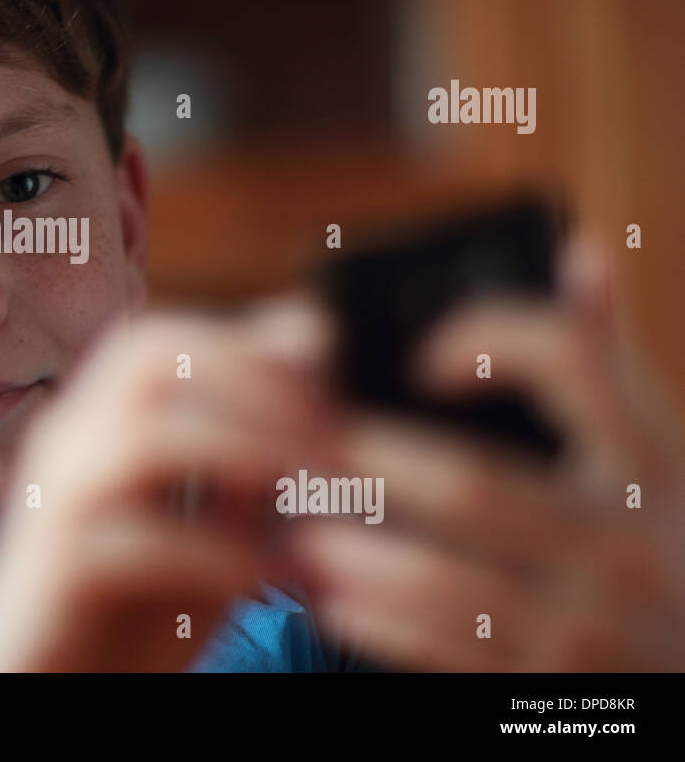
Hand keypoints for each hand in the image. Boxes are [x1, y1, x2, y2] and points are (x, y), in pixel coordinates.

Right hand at [0, 298, 336, 671]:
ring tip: (307, 500)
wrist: (55, 693)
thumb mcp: (213, 520)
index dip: (252, 357)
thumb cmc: (139, 606)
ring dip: (243, 457)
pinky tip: (263, 577)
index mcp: (97, 419)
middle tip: (328, 448)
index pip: (164, 340)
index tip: (327, 410)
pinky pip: (138, 539)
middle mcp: (66, 442)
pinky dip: (215, 552)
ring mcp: (53, 502)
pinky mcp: (57, 570)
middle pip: (150, 362)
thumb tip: (313, 336)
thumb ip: (252, 438)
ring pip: (143, 438)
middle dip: (255, 390)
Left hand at [278, 235, 684, 669]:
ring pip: (445, 578)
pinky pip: (449, 652)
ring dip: (355, 551)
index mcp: (650, 463)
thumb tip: (581, 253)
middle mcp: (631, 542)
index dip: (486, 340)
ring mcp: (597, 626)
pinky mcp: (555, 692)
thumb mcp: (643, 459)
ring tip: (295, 529)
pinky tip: (331, 598)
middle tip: (296, 447)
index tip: (417, 360)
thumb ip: (597, 371)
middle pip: (471, 484)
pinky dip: (379, 622)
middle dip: (367, 463)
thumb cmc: (644, 543)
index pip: (571, 366)